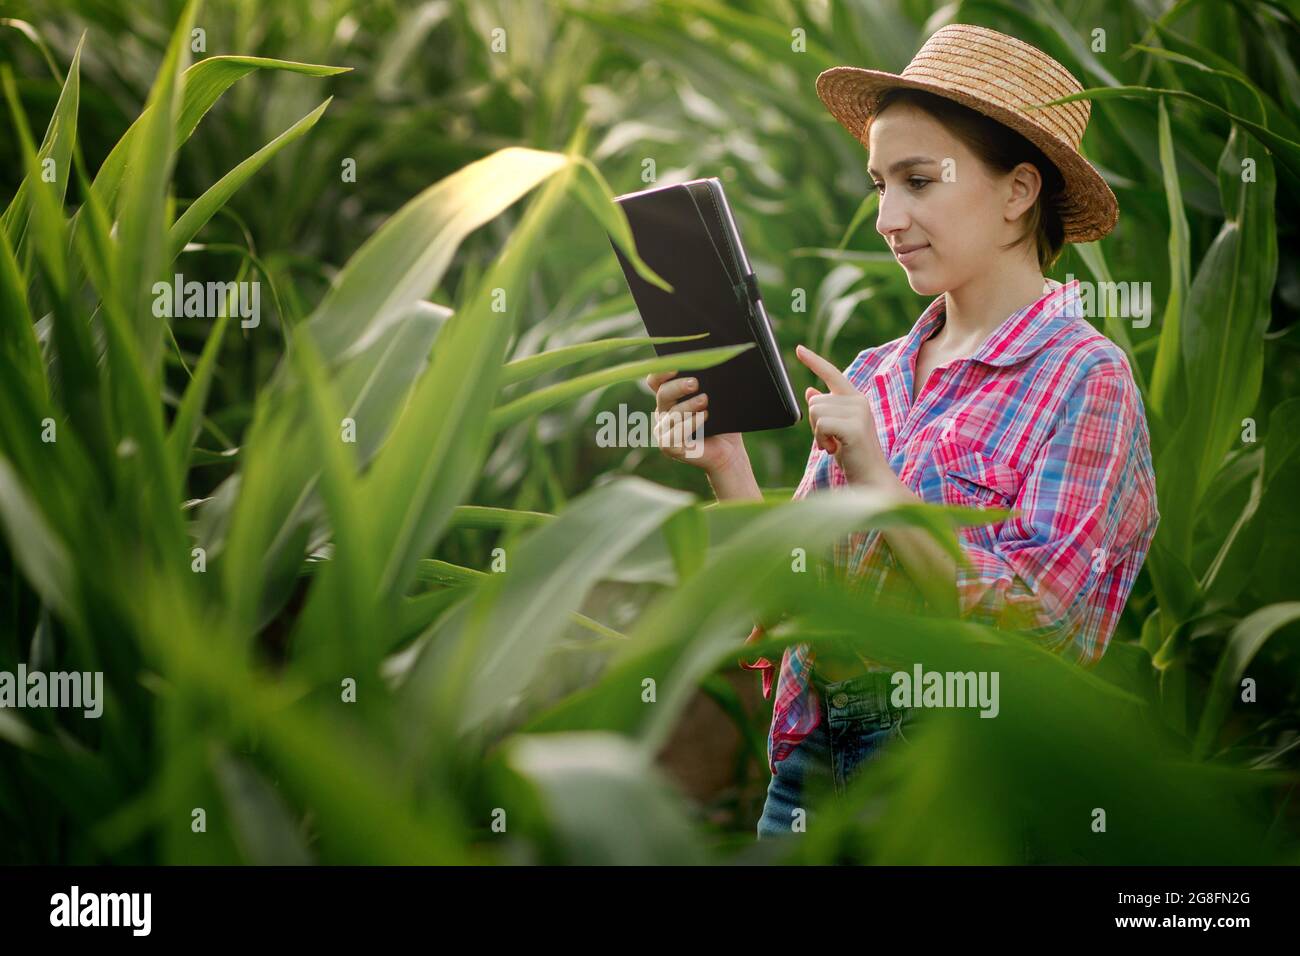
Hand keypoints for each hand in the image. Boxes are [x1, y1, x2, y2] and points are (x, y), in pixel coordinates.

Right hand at [645, 369, 747, 474]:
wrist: (729, 451)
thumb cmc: (723, 424)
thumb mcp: (716, 399)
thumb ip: (708, 384)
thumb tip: (710, 362)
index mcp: (670, 398)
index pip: (656, 380)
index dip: (661, 372)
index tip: (676, 366)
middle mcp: (663, 413)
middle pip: (663, 393)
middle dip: (678, 386)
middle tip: (695, 383)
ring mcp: (663, 431)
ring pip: (671, 413)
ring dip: (688, 405)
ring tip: (705, 401)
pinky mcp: (668, 447)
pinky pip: (674, 433)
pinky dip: (690, 424)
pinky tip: (704, 417)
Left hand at [795, 344, 888, 484]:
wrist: (870, 478)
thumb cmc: (853, 454)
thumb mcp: (836, 428)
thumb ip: (826, 409)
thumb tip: (810, 392)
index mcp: (855, 399)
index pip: (832, 374)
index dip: (814, 362)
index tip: (798, 349)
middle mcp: (858, 401)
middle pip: (815, 401)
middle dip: (815, 424)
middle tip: (832, 440)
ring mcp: (858, 412)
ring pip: (815, 412)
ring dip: (818, 434)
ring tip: (835, 445)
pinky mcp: (854, 426)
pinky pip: (821, 425)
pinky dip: (821, 440)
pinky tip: (835, 449)